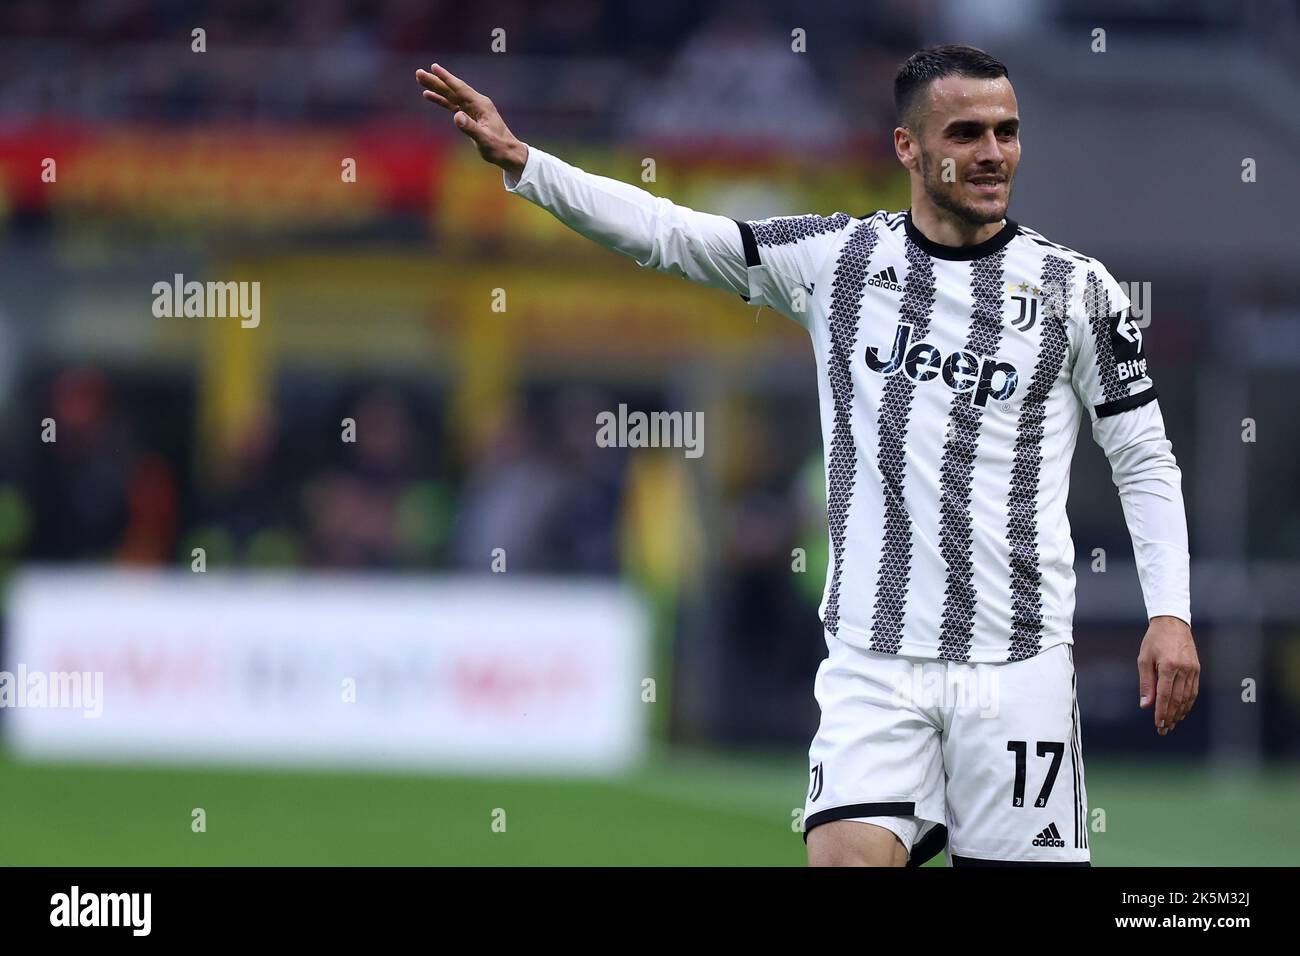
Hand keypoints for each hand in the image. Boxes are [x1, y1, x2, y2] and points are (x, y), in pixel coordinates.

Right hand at [416, 63, 527, 177]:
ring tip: (420, 80)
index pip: (460, 88)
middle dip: (435, 81)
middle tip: (419, 73)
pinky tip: (429, 95)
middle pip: (452, 89)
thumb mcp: (484, 139)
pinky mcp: (469, 115)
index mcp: (481, 105)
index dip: (446, 78)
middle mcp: (476, 103)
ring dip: (436, 88)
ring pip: (451, 95)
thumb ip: (470, 127)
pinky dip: (441, 100)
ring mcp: (473, 108)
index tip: (434, 67)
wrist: (508, 153)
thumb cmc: (499, 147)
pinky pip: (452, 104)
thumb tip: (456, 116)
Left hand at [1137, 615, 1199, 735]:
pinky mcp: (1197, 669)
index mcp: (1169, 666)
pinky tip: (1181, 711)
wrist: (1172, 623)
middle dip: (1171, 717)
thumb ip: (1146, 683)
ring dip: (1180, 713)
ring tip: (1172, 724)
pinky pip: (1193, 691)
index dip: (1162, 712)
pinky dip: (1188, 703)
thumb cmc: (1154, 640)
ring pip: (1187, 698)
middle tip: (1164, 729)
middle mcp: (1184, 669)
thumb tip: (1146, 705)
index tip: (1158, 725)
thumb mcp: (1144, 659)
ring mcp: (1193, 670)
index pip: (1165, 695)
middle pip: (1178, 699)